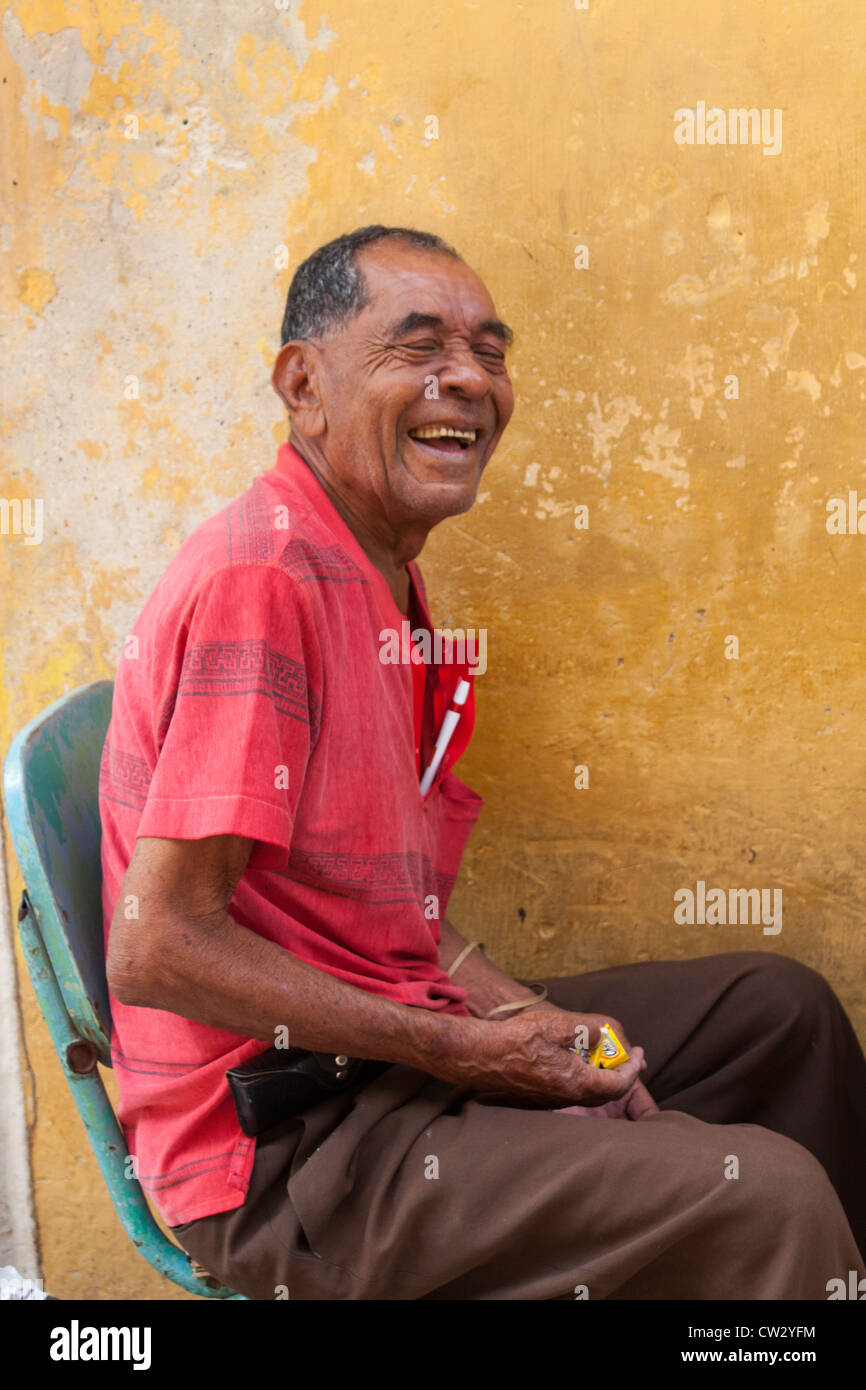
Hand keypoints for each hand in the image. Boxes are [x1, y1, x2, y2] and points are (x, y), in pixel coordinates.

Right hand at [453, 1007, 648, 1109]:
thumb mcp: (559, 1025)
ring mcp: (551, 1100)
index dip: (633, 1068)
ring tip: (601, 1053)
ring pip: (587, 1092)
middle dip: (620, 1072)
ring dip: (600, 1074)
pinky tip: (572, 1058)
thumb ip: (590, 1028)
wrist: (479, 1055)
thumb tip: (610, 1034)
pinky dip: (581, 1076)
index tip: (639, 1052)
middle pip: (605, 1092)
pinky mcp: (538, 1097)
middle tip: (627, 1054)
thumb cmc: (517, 1039)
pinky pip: (569, 1090)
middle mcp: (567, 1097)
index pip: (619, 1084)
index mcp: (577, 1083)